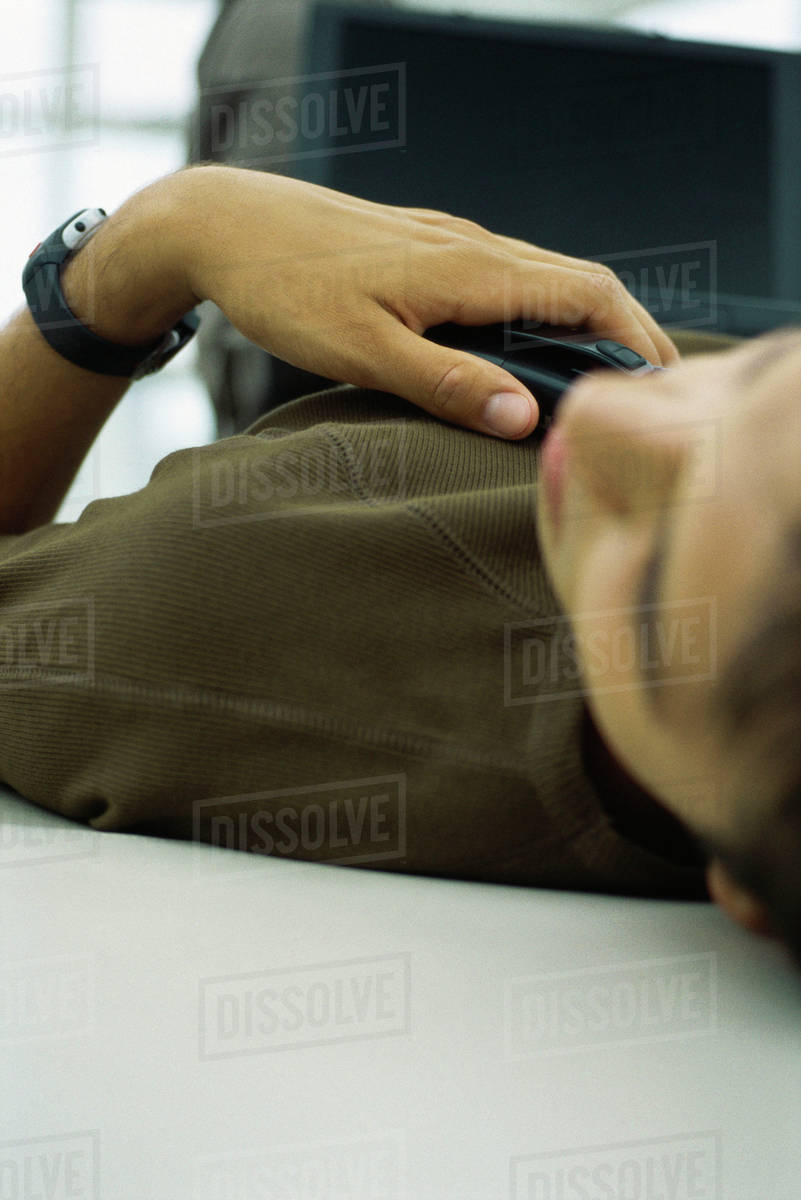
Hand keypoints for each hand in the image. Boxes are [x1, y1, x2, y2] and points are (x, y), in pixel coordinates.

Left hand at [171, 166, 677, 437]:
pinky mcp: (424, 251)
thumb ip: (444, 383)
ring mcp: (448, 244)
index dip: (635, 339)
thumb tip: (523, 419)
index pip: (586, 294)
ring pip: (543, 280)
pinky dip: (538, 315)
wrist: (225, 224)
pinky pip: (505, 279)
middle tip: (644, 394)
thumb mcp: (362, 349)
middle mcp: (470, 248)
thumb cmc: (284, 287)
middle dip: (624, 335)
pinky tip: (523, 352)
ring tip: (597, 382)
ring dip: (582, 325)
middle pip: (579, 283)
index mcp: (467, 270)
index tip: (660, 387)